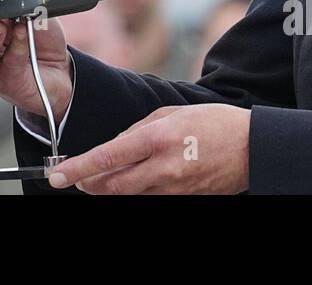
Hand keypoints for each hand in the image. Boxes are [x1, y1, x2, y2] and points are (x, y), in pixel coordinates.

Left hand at [48, 104, 249, 193]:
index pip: (107, 157)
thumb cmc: (215, 124)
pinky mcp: (183, 200)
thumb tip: (115, 145)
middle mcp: (163, 167)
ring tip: (104, 177)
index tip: (58, 175)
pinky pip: (150, 197)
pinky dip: (137, 190)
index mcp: (158, 139)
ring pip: (129, 195)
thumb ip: (139, 129)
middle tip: (75, 180)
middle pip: (112, 186)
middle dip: (88, 184)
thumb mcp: (172, 113)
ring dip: (112, 187)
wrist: (253, 149)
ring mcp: (174, 188)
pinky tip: (138, 179)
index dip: (79, 168)